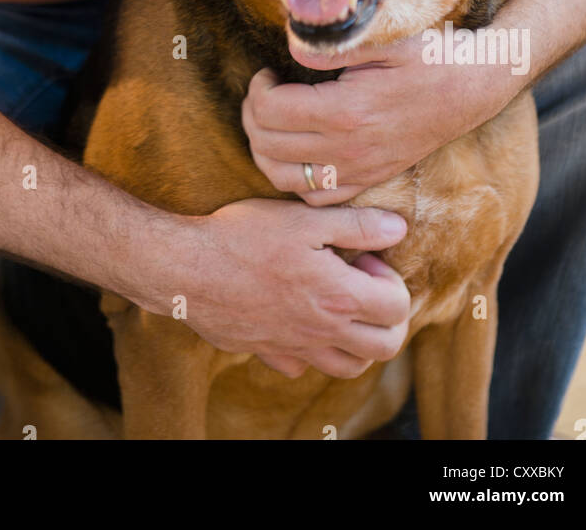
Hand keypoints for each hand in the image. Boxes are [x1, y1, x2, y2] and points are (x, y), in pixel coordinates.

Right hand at [186, 196, 409, 377]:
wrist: (186, 267)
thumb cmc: (243, 236)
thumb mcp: (303, 219)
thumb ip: (356, 226)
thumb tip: (398, 228)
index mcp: (338, 297)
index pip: (397, 306)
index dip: (391, 278)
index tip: (365, 258)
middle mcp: (322, 331)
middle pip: (385, 347)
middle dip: (390, 318)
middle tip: (365, 286)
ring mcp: (294, 347)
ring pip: (349, 367)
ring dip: (359, 341)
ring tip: (342, 307)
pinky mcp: (267, 352)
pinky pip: (302, 367)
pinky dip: (312, 351)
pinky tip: (299, 319)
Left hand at [242, 29, 516, 205]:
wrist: (473, 88)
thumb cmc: (430, 57)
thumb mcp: (382, 39)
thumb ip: (330, 46)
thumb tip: (289, 48)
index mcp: (346, 110)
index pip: (271, 110)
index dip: (257, 89)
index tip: (268, 73)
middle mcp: (349, 148)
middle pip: (269, 145)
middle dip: (253, 116)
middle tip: (263, 93)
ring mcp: (360, 170)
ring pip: (284, 179)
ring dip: (265, 150)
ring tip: (271, 121)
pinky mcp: (370, 180)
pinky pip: (316, 197)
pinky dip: (294, 179)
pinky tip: (296, 151)